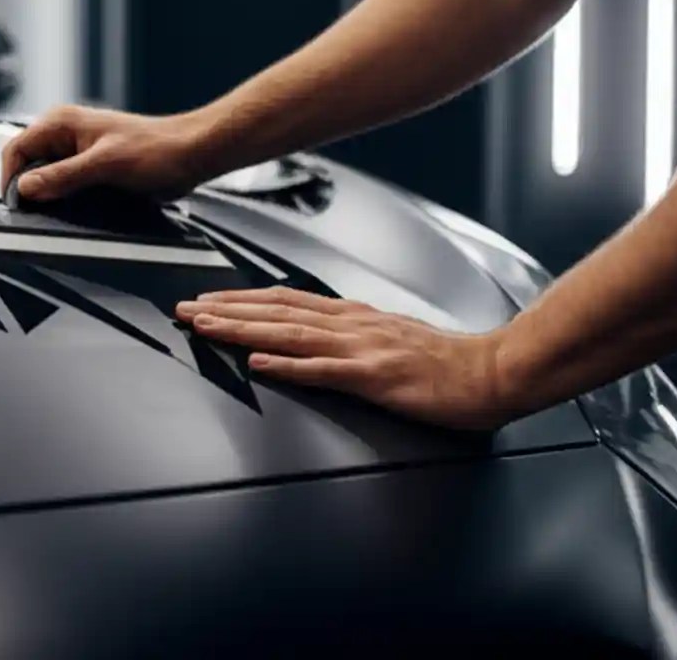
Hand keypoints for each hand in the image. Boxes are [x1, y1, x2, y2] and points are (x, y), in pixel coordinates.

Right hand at [0, 105, 214, 201]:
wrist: (189, 154)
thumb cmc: (156, 149)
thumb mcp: (105, 165)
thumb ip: (63, 176)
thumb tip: (27, 188)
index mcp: (61, 123)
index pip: (16, 151)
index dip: (11, 180)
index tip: (19, 207)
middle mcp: (65, 136)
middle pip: (28, 167)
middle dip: (30, 191)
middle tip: (38, 216)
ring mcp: (77, 153)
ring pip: (46, 180)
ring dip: (49, 198)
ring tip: (59, 215)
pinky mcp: (91, 170)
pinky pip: (66, 187)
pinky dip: (66, 201)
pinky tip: (75, 212)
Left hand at [175, 287, 518, 430]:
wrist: (492, 373)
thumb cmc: (444, 362)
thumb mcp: (388, 339)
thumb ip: (348, 336)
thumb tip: (309, 337)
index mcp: (352, 316)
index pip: (283, 300)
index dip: (240, 299)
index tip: (205, 300)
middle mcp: (351, 324)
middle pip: (275, 311)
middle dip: (225, 309)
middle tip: (184, 310)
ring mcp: (362, 348)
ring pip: (290, 333)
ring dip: (243, 329)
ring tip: (206, 327)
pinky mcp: (375, 377)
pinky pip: (324, 370)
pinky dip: (289, 364)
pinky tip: (260, 362)